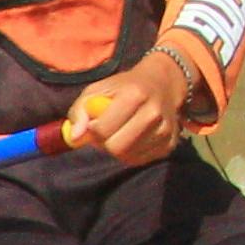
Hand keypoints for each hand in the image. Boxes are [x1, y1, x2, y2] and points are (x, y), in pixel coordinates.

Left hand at [68, 47, 201, 167]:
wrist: (163, 84)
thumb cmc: (125, 86)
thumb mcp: (98, 89)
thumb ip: (80, 111)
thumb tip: (75, 138)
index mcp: (134, 95)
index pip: (103, 129)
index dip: (92, 130)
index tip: (94, 123)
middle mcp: (153, 113)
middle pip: (117, 147)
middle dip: (105, 143)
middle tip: (105, 133)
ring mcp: (165, 130)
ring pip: (129, 156)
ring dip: (117, 149)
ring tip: (118, 134)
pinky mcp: (170, 144)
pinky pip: (141, 160)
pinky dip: (131, 153)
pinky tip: (132, 139)